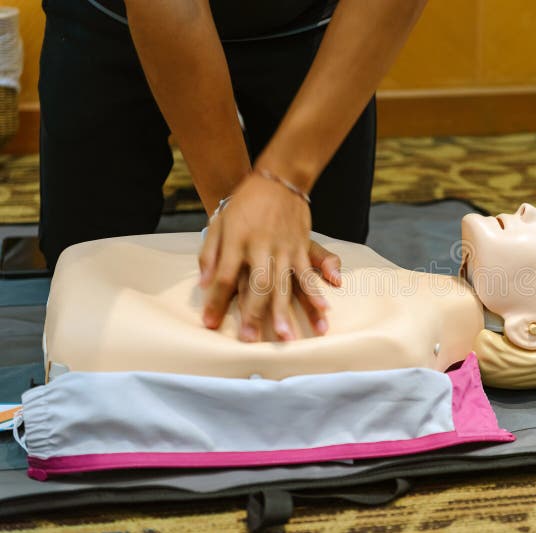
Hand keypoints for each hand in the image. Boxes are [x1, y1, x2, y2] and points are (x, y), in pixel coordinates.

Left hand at [199, 174, 339, 341]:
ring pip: (284, 284)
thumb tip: (204, 284)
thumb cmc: (243, 205)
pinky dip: (315, 292)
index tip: (210, 324)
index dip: (217, 301)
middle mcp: (261, 246)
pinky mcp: (301, 246)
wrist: (276, 180)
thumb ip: (210, 255)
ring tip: (287, 337)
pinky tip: (322, 310)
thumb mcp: (219, 224)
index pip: (225, 277)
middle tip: (251, 340)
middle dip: (254, 314)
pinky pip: (308, 273)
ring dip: (285, 311)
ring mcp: (284, 247)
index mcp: (237, 241)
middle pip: (257, 285)